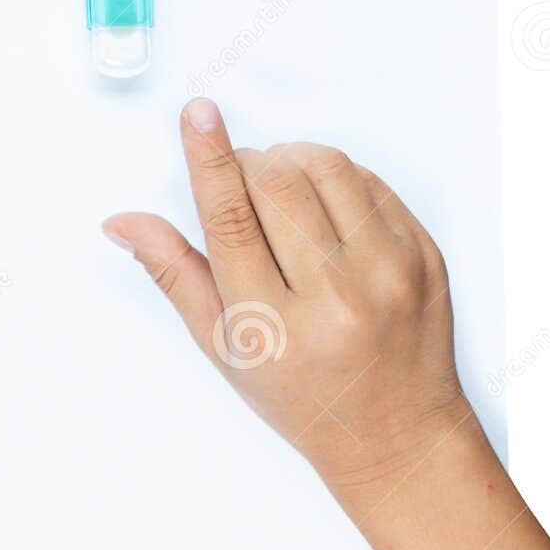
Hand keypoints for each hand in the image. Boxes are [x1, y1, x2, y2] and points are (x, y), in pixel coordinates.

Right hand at [102, 97, 471, 499]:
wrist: (397, 434)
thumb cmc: (303, 396)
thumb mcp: (224, 347)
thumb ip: (175, 275)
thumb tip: (125, 224)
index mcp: (276, 325)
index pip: (231, 220)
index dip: (209, 159)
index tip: (197, 115)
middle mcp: (338, 296)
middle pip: (277, 184)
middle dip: (247, 165)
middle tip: (237, 186)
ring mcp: (391, 272)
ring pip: (327, 167)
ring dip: (289, 162)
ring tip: (277, 194)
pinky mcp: (424, 253)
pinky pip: (369, 180)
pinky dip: (334, 177)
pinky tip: (320, 209)